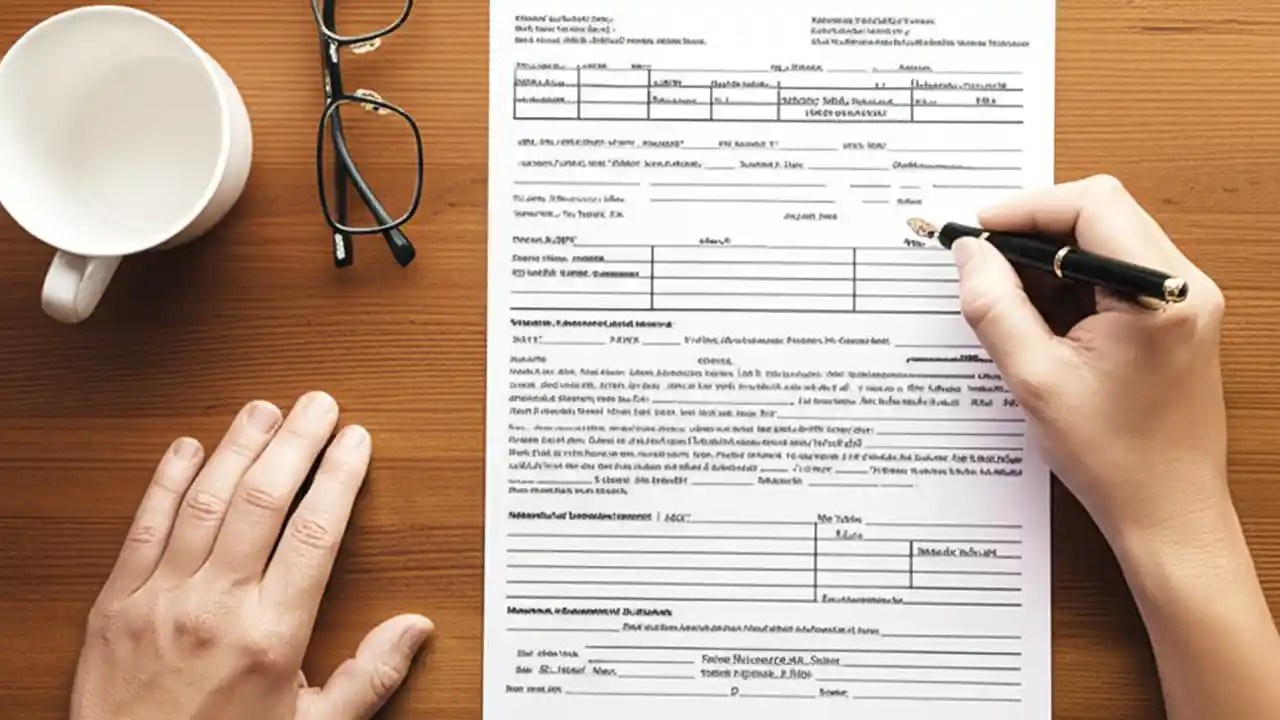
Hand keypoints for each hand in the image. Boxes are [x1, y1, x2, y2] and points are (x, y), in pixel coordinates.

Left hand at [71, 392, 431, 719]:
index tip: (355, 441)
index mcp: (272, 635)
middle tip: (319, 403)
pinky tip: (186, 449)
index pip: (315, 531)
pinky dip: (165, 482)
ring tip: (264, 409)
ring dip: (237, 446)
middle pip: (263, 499)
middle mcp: (217, 607)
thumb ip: (369, 677)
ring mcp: (161, 600)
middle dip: (296, 441)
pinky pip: (144, 527)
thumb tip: (416, 628)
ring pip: (205, 501)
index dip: (339, 475)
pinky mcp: (116, 603)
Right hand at [952, 175, 1228, 541]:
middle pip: (1102, 213)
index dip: (1026, 208)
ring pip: (1107, 240)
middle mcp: (1185, 286)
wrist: (1167, 511)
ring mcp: (1184, 300)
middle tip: (983, 262)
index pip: (1092, 204)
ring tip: (1009, 299)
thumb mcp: (1035, 379)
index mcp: (1161, 294)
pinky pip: (1116, 272)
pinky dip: (1072, 281)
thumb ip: (996, 308)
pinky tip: (1040, 318)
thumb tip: (971, 255)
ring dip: (1051, 258)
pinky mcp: (1174, 317)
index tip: (979, 231)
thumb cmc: (1115, 458)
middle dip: (1035, 231)